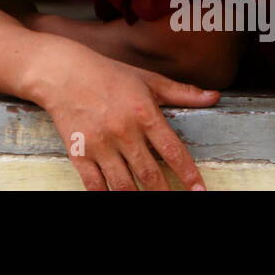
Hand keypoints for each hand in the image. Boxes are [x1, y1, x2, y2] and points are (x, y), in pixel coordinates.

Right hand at [35, 43, 218, 190]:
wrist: (61, 72)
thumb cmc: (107, 74)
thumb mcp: (147, 79)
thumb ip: (181, 93)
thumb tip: (214, 97)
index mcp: (143, 112)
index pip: (172, 150)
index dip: (188, 174)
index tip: (200, 191)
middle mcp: (123, 131)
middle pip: (150, 174)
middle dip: (166, 193)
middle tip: (178, 202)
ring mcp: (100, 144)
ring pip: (124, 185)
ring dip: (139, 199)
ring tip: (149, 202)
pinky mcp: (79, 153)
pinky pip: (95, 185)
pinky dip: (107, 196)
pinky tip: (118, 198)